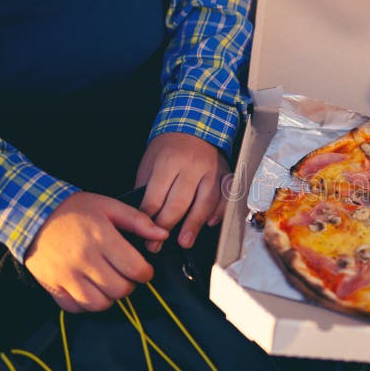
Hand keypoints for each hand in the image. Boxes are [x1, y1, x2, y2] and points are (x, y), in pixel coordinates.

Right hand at [25, 193, 167, 311]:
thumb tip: (163, 233)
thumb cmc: (75, 209)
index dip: (146, 272)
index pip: (136, 269)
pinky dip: (86, 304)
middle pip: (120, 289)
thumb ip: (138, 221)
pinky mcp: (52, 286)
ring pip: (100, 304)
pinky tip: (91, 289)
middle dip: (130, 285)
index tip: (143, 269)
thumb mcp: (109, 206)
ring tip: (109, 283)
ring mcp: (66, 275)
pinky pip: (75, 307)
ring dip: (110, 297)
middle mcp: (84, 260)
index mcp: (101, 238)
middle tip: (126, 275)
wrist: (31, 215)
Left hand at [136, 132, 228, 250]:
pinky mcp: (226, 175)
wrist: (197, 125)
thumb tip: (143, 216)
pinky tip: (210, 224)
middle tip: (158, 245)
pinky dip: (218, 213)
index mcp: (169, 161)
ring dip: (194, 225)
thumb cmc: (170, 146)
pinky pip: (225, 198)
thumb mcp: (150, 161)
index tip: (143, 233)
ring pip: (204, 203)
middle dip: (167, 227)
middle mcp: (192, 166)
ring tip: (184, 242)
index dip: (148, 219)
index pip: (156, 197)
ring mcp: (212, 171)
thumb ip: (147, 187)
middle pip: (180, 203)